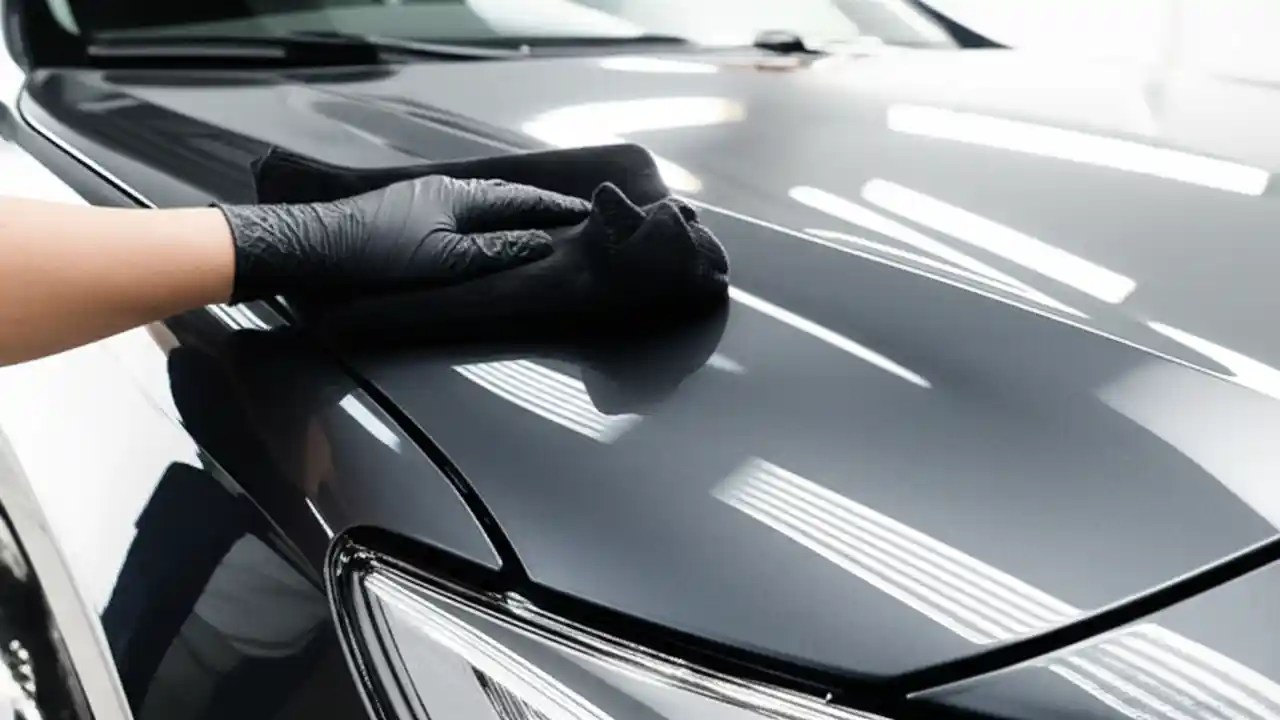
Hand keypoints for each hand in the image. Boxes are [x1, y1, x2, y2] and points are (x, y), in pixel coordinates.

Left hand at [217, 175, 590, 301]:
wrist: (317, 246)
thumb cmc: (380, 254)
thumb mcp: (446, 260)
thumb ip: (496, 251)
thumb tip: (541, 243)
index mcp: (460, 197)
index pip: (519, 199)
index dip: (552, 208)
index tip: (582, 212)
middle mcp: (445, 188)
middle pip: (501, 193)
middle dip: (535, 203)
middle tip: (565, 212)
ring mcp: (423, 195)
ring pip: (479, 197)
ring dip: (509, 206)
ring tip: (531, 217)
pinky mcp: (405, 208)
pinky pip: (460, 205)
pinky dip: (484, 213)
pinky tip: (479, 224)